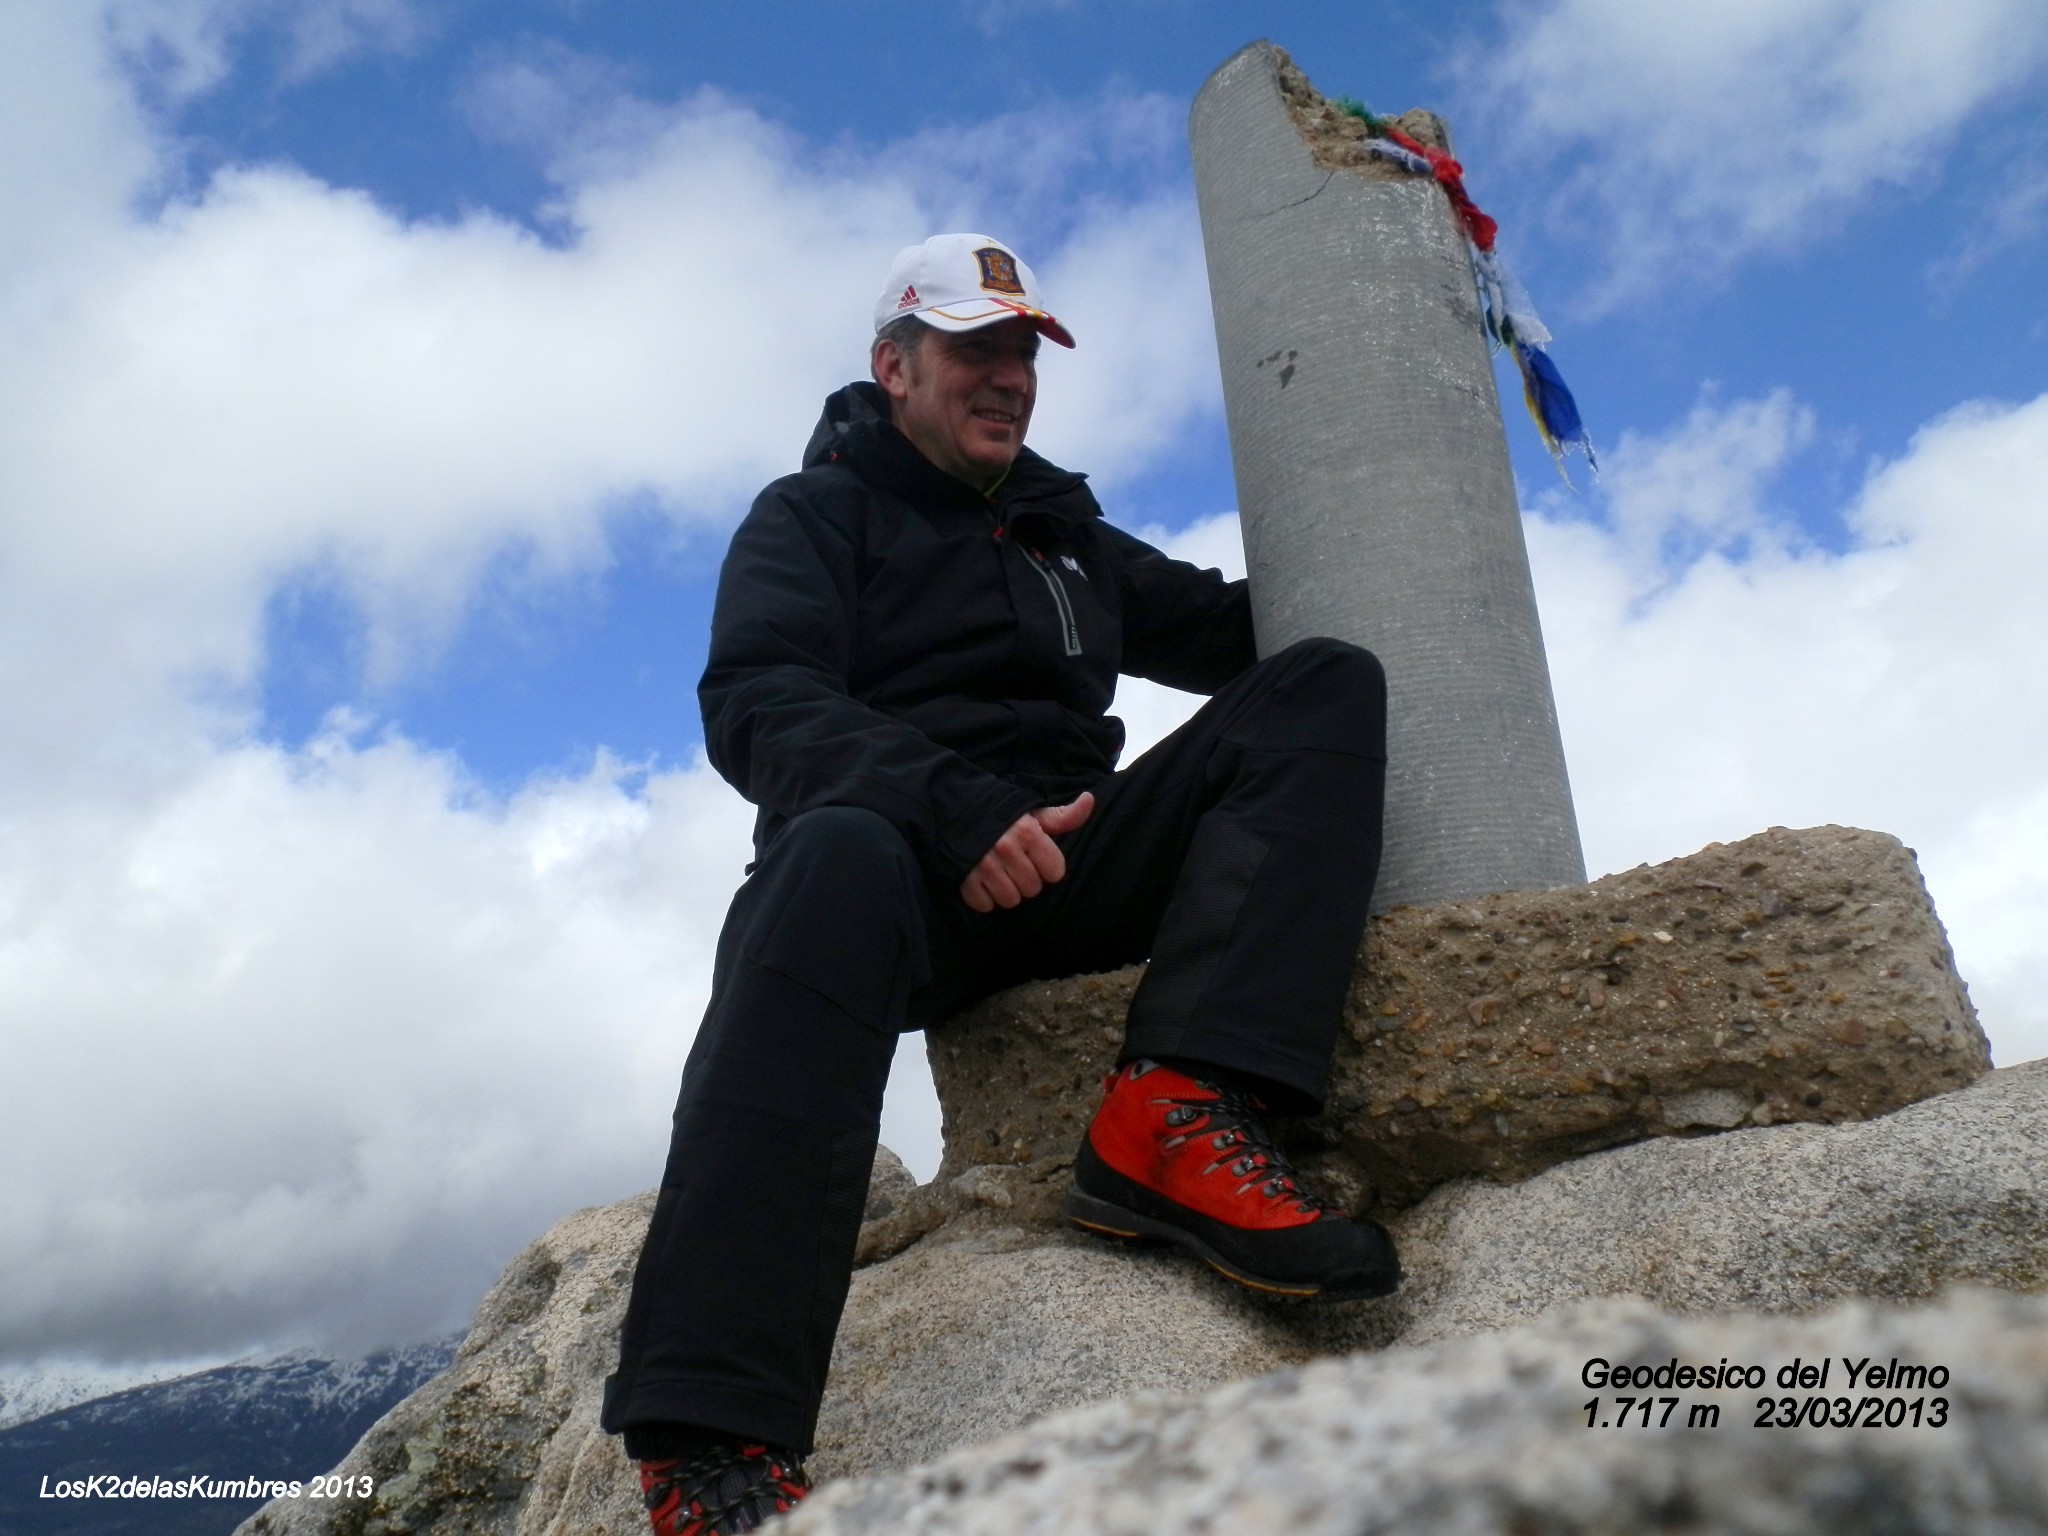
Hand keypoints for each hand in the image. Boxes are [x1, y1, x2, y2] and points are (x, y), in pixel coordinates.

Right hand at [959, 792, 1095, 912]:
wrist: (953, 809)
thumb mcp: (1032, 812)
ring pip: (1011, 900)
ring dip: (1007, 891)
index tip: (1034, 857)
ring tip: (999, 873)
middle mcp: (1006, 849)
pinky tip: (982, 880)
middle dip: (1026, 879)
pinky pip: (985, 905)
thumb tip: (1090, 800)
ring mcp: (984, 866)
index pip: (1055, 873)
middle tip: (1014, 864)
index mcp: (1028, 832)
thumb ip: (1063, 815)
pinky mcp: (964, 879)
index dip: (1047, 867)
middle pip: (1033, 889)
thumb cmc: (1001, 815)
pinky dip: (985, 897)